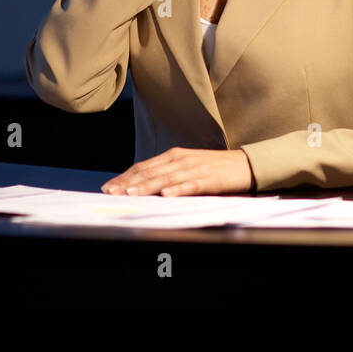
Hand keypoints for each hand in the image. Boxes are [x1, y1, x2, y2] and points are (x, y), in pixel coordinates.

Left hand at [102, 147, 255, 196]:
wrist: (244, 164)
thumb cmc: (213, 168)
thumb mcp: (187, 166)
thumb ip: (167, 173)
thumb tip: (142, 186)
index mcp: (174, 155)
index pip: (144, 166)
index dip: (125, 176)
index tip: (108, 187)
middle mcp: (181, 159)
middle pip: (150, 172)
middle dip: (128, 183)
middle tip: (111, 193)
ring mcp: (195, 168)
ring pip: (166, 178)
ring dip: (147, 186)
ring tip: (131, 194)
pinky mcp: (209, 179)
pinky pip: (191, 185)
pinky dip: (177, 189)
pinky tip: (166, 195)